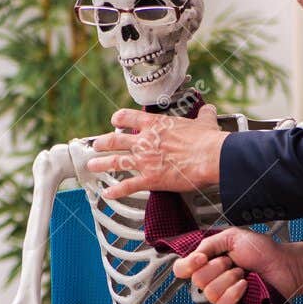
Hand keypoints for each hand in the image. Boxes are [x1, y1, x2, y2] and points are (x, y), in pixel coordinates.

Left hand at [86, 102, 227, 199]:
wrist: (210, 157)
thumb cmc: (208, 141)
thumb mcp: (205, 122)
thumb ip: (204, 116)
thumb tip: (210, 111)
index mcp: (156, 125)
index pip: (128, 117)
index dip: (119, 119)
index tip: (115, 121)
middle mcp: (145, 141)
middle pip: (115, 140)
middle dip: (102, 143)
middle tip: (96, 145)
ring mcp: (145, 161)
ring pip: (115, 161)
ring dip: (101, 164)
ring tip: (92, 166)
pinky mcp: (150, 179)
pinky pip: (128, 186)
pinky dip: (116, 191)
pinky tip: (108, 193)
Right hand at [173, 232, 302, 303]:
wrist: (285, 265)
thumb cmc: (264, 251)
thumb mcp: (233, 237)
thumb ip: (209, 244)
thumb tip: (193, 257)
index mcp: (209, 262)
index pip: (182, 269)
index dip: (187, 265)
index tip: (201, 258)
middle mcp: (213, 279)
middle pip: (196, 280)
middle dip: (217, 267)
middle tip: (233, 262)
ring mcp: (223, 295)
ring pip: (210, 293)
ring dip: (229, 279)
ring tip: (243, 273)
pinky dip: (234, 293)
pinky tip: (245, 286)